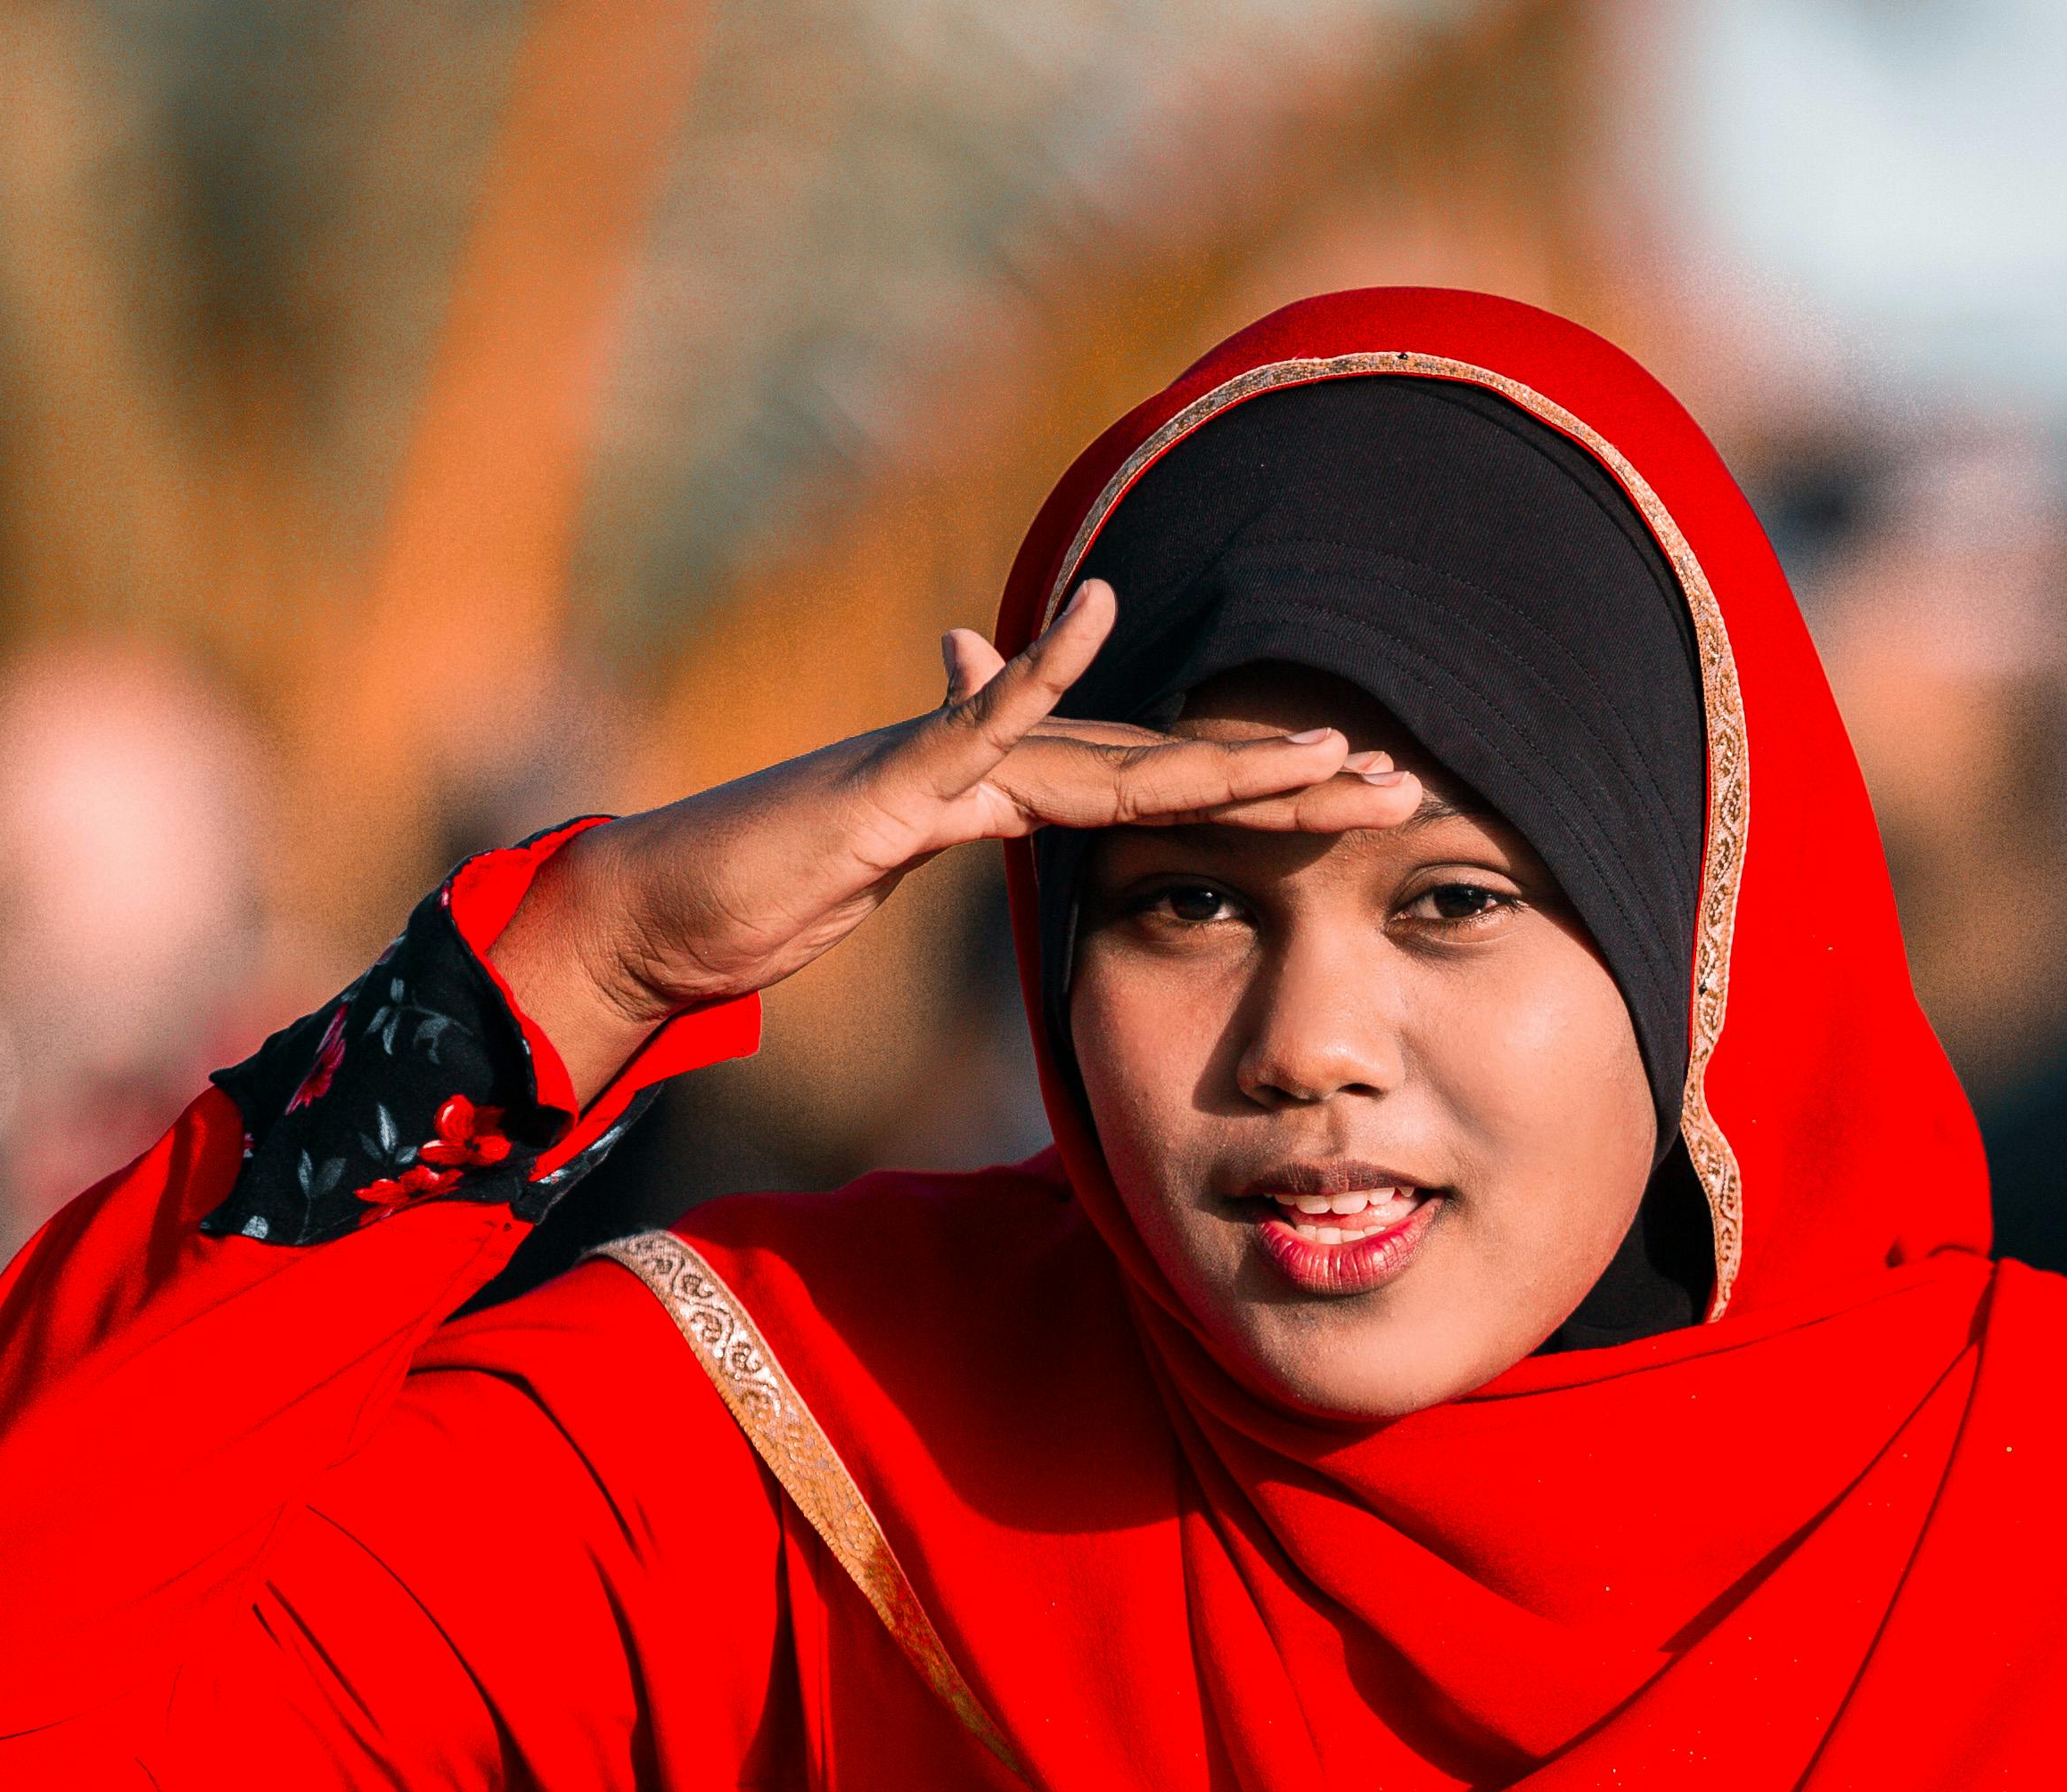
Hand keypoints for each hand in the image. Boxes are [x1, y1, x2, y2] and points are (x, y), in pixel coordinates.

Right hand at [480, 578, 1409, 1093]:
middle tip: (1401, 783)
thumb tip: (1007, 812)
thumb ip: (962, 838)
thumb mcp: (897, 878)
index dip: (1269, 799)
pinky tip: (1093, 612)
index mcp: (1014, 803)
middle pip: (1170, 772)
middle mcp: (999, 768)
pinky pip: (978, 721)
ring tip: (1322, 744)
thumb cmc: (770, 897)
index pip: (1167, 801)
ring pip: (1111, 754)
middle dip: (1286, 780)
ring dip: (1221, 756)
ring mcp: (950, 766)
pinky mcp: (893, 779)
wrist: (666, 904)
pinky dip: (1035, 669)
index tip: (1366, 807)